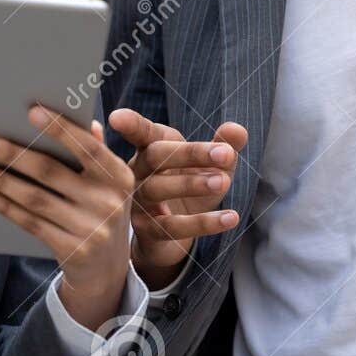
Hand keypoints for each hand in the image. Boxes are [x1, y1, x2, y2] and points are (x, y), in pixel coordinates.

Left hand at [0, 105, 134, 331]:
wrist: (108, 270)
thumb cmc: (101, 211)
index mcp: (119, 176)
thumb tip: (86, 121)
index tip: (31, 111)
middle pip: (51, 172)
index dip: (60, 128)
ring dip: (1, 181)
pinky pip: (31, 223)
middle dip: (12, 154)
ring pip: (36, 198)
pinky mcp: (73, 250)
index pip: (88, 147)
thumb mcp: (109, 184)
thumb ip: (97, 152)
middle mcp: (109, 201)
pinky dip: (5, 206)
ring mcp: (92, 229)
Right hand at [109, 108, 244, 288]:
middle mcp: (137, 173)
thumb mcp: (210, 168)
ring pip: (157, 189)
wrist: (172, 237)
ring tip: (224, 182)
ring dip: (192, 184)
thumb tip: (237, 129)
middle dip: (190, 152)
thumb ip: (223, 147)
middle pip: (155, 156)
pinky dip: (203, 223)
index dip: (131, 124)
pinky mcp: (147, 231)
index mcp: (150, 150)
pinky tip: (231, 217)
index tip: (117, 118)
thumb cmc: (188, 190)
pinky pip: (171, 226)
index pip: (142, 133)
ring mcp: (138, 203)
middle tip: (225, 154)